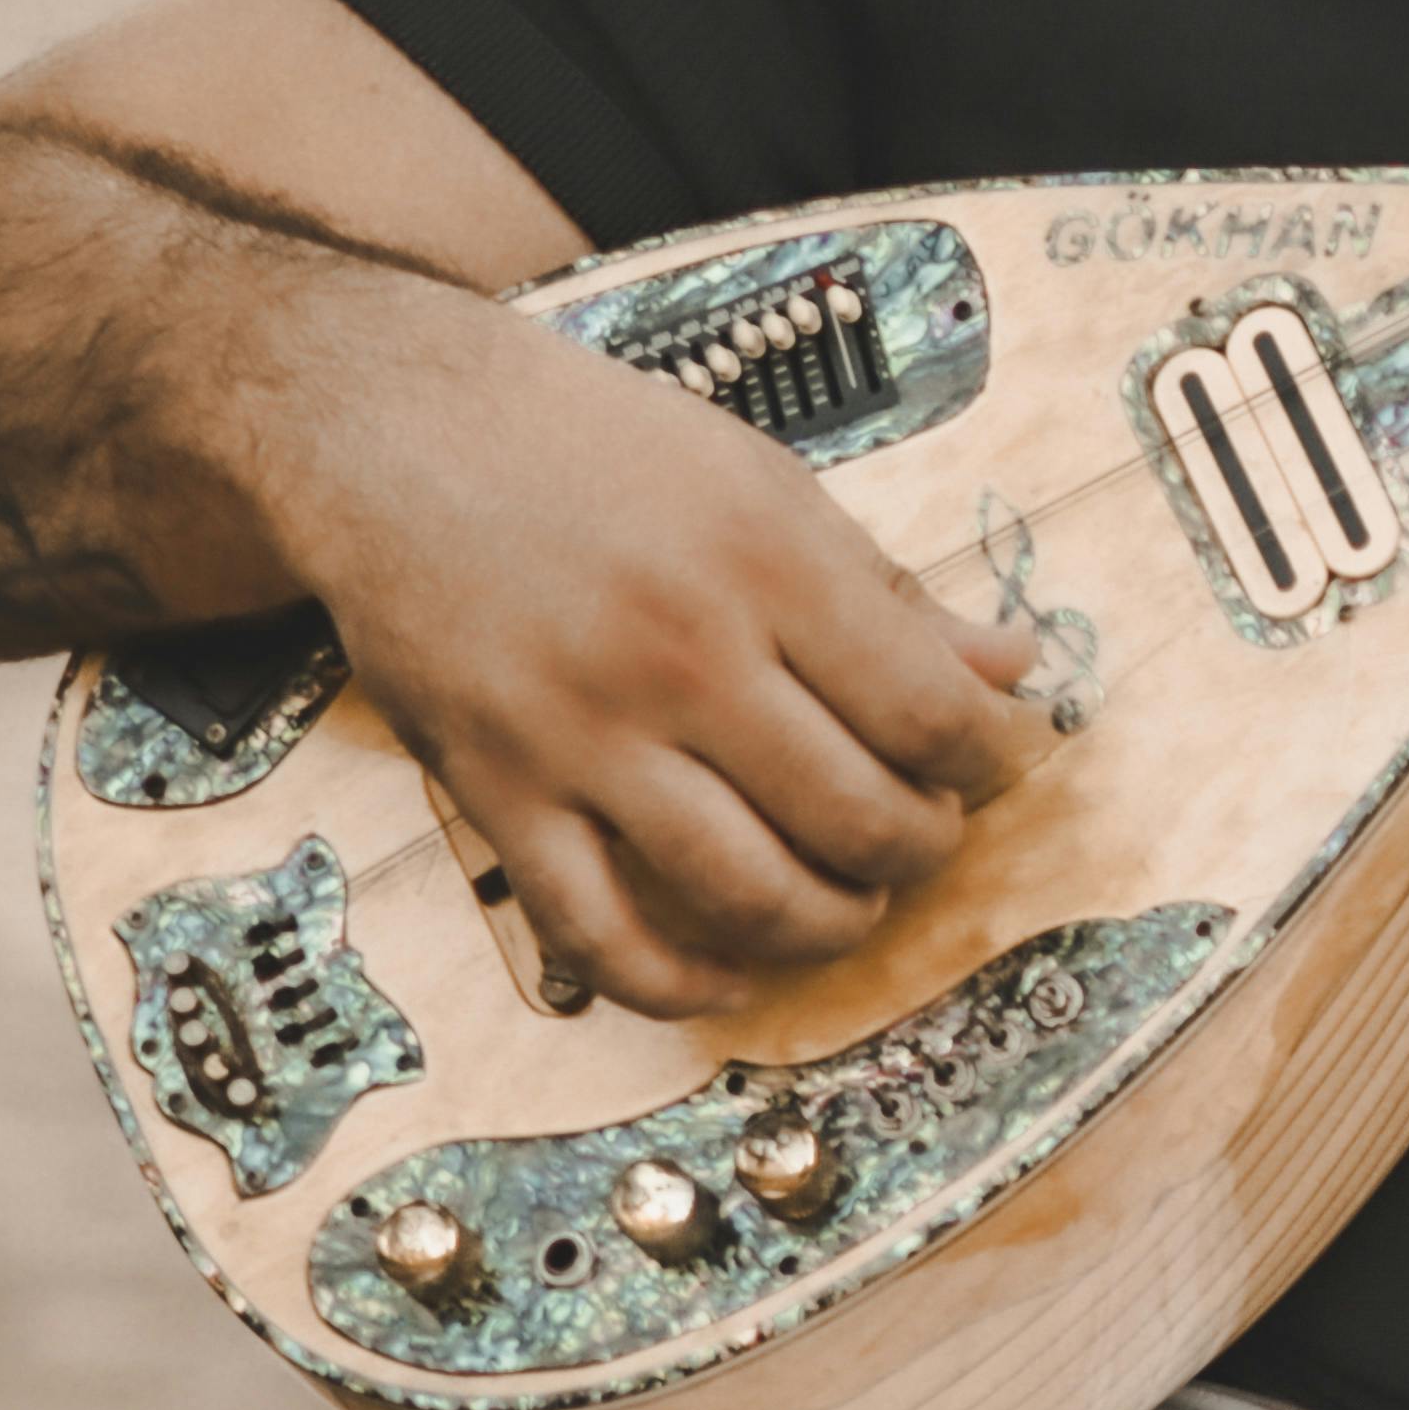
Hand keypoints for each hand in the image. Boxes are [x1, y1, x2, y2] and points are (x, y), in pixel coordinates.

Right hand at [253, 271, 1054, 1016]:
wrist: (396, 426)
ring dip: (826, 927)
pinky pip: (595, 934)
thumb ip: (885, 589)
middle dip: (917, 852)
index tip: (984, 767)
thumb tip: (1012, 669)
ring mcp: (582, 734)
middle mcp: (682, 656)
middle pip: (852, 817)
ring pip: (745, 892)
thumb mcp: (764, 482)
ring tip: (848, 903)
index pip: (926, 713)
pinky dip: (676, 983)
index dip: (983, 764)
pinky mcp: (495, 791)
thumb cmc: (597, 445)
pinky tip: (728, 976)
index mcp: (768, 563)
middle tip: (921, 837)